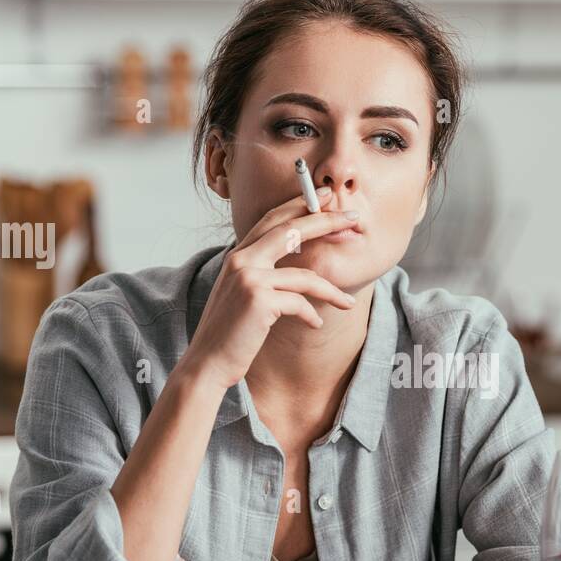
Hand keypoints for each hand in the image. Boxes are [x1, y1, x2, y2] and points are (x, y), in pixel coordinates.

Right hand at [180, 188, 360, 389]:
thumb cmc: (230, 333)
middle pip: (291, 230)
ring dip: (331, 292)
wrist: (207, 363)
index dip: (300, 205)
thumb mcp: (243, 294)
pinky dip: (311, 315)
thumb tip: (296, 265)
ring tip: (348, 303)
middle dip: (326, 221)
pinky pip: (299, 303)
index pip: (272, 219)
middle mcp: (241, 260)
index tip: (326, 197)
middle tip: (353, 219)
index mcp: (238, 256)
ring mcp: (248, 278)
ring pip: (305, 277)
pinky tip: (315, 325)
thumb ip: (263, 274)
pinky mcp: (258, 300)